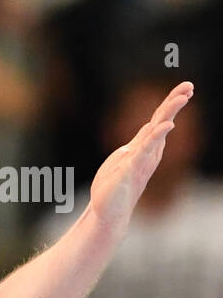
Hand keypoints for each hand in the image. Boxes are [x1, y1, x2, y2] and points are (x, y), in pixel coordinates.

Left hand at [89, 82, 192, 227]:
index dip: (171, 102)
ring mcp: (141, 160)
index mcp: (145, 147)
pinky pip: (145, 150)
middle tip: (190, 86)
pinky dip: (156, 137)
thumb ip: (140, 142)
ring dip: (170, 113)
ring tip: (183, 97)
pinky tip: (166, 126)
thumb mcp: (127, 157)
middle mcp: (147, 152)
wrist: (108, 212)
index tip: (186, 86)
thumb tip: (151, 125)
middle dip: (175, 102)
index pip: (159, 120)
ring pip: (158, 132)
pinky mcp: (132, 170)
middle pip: (163, 121)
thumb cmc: (114, 185)